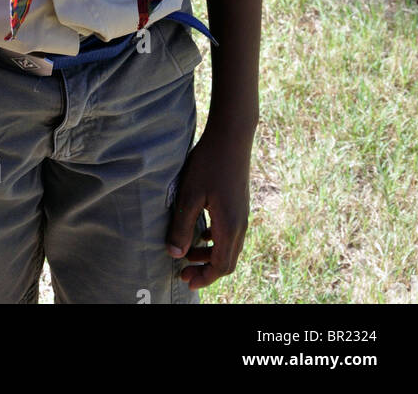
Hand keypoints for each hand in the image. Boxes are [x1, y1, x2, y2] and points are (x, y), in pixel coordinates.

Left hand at [165, 125, 253, 290]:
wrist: (231, 137)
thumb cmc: (208, 163)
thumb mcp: (189, 195)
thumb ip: (182, 226)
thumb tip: (175, 255)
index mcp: (229, 227)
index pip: (220, 266)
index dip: (204, 277)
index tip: (186, 281)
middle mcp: (240, 225)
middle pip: (227, 261)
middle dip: (205, 270)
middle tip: (184, 272)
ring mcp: (242, 214)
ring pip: (229, 247)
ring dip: (210, 255)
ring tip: (188, 252)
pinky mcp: (240, 204)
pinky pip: (231, 233)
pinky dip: (216, 241)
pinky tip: (201, 232)